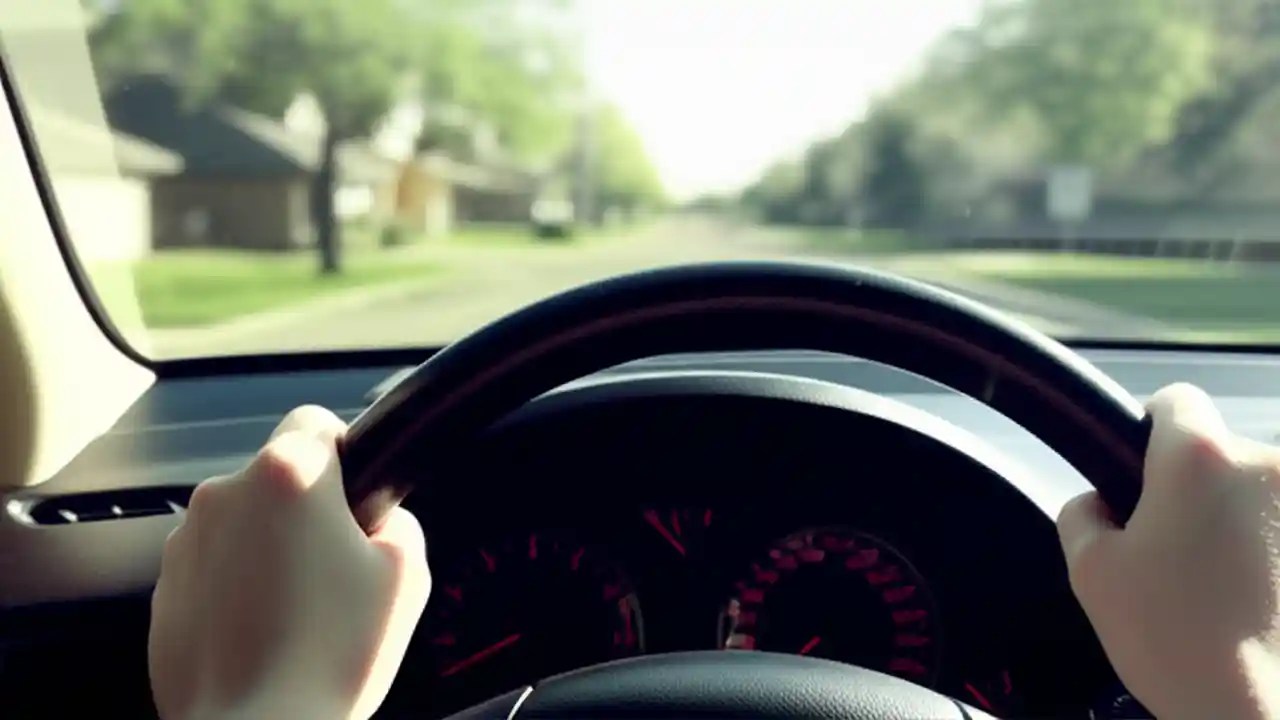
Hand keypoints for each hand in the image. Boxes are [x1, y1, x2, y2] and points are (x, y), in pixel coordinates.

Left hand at [149, 406, 430, 719]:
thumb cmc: (330, 657)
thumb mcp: (407, 575)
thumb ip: (398, 523)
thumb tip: (377, 522)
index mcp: (288, 476)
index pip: (318, 422)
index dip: (345, 457)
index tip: (356, 498)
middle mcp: (225, 496)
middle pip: (278, 478)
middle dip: (308, 512)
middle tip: (339, 571)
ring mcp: (186, 543)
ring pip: (244, 524)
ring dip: (270, 550)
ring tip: (301, 613)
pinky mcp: (164, 589)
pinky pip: (214, 568)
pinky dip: (238, 588)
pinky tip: (267, 633)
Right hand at [1058, 383, 1279, 719]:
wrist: (1262, 712)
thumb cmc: (1176, 642)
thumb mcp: (1090, 572)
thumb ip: (1082, 512)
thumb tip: (1101, 502)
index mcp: (1199, 459)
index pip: (1175, 400)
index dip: (1152, 431)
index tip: (1143, 473)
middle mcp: (1269, 464)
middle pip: (1221, 454)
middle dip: (1198, 491)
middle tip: (1174, 553)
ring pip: (1262, 494)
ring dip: (1244, 523)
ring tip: (1225, 588)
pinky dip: (1274, 552)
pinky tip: (1261, 600)